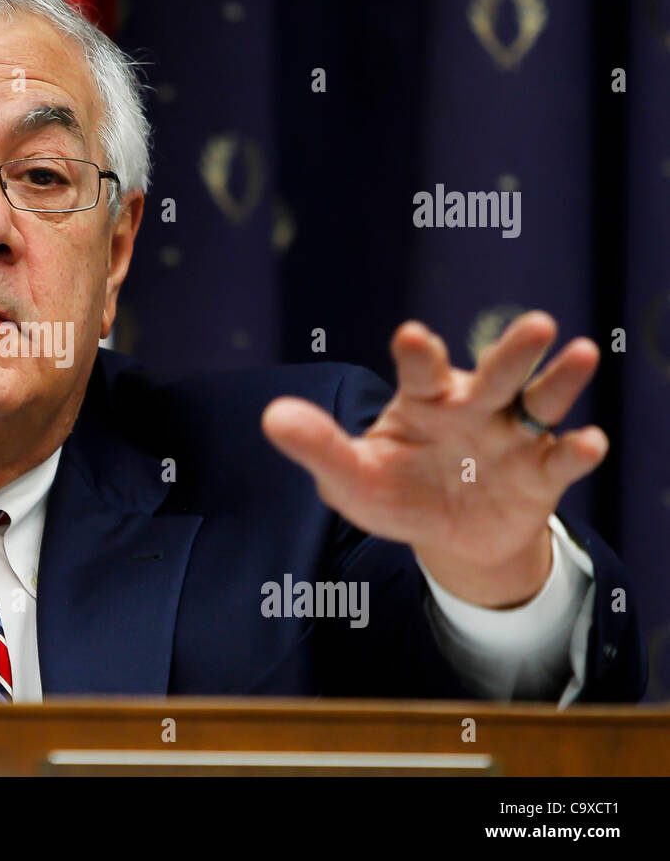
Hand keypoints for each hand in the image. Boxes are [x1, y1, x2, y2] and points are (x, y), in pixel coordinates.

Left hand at [260, 311, 606, 608]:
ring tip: (581, 352)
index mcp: (424, 401)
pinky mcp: (541, 472)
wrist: (449, 537)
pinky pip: (562, 458)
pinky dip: (577, 449)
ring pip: (540, 400)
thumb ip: (319, 447)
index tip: (413, 337)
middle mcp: (475, 408)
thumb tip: (271, 417)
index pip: (422, 372)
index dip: (419, 354)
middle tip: (537, 323)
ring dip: (561, 378)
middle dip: (513, 349)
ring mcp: (512, 436)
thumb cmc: (395, 492)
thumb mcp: (352, 478)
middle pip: (496, 373)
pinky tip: (589, 441)